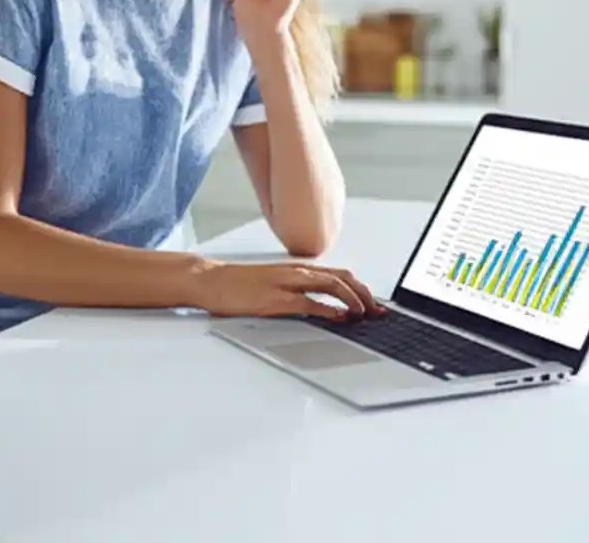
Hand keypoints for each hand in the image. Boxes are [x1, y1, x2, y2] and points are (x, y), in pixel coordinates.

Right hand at [190, 259, 385, 320]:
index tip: (376, 304)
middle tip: (378, 312)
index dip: (362, 289)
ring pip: (332, 285)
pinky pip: (309, 302)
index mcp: (299, 269)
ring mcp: (287, 284)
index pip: (341, 275)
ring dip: (353, 300)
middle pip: (344, 278)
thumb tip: (325, 305)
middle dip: (366, 295)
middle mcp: (297, 272)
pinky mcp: (275, 299)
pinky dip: (328, 310)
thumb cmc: (241, 284)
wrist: (211, 280)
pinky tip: (339, 318)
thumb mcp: (276, 283)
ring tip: (364, 314)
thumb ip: (300, 290)